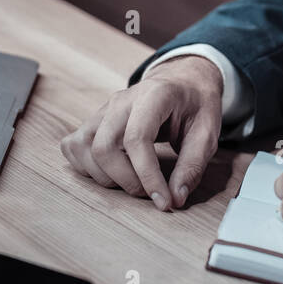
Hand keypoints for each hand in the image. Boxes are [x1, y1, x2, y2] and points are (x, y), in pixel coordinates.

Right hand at [60, 56, 222, 209]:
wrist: (182, 82)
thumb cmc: (195, 106)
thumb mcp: (209, 132)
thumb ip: (193, 165)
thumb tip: (175, 198)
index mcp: (154, 95)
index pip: (137, 139)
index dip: (147, 176)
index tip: (163, 201)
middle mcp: (122, 100)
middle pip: (103, 147)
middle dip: (125, 180)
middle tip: (150, 192)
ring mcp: (103, 109)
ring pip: (83, 148)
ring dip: (105, 177)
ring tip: (134, 181)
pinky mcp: (93, 120)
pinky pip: (73, 146)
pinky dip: (86, 167)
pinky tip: (111, 172)